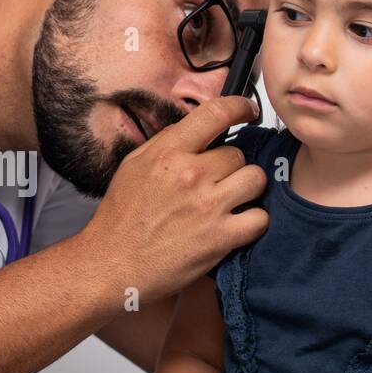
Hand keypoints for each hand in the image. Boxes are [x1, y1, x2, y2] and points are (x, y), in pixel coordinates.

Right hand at [79, 97, 267, 302]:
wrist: (112, 265)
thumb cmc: (119, 219)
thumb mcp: (132, 167)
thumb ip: (165, 144)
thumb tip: (196, 130)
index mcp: (168, 153)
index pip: (217, 113)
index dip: (240, 107)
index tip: (247, 111)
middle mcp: (191, 174)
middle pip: (238, 154)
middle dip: (230, 167)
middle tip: (215, 183)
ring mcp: (208, 206)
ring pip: (256, 180)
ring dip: (246, 190)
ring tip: (230, 201)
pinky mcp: (221, 238)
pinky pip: (260, 218)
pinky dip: (252, 222)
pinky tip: (236, 225)